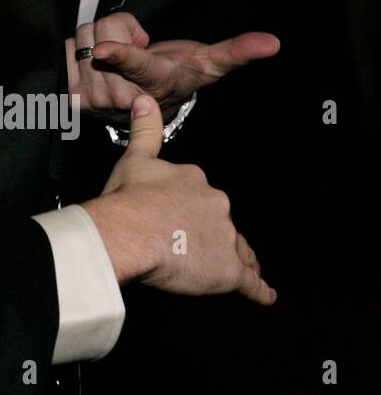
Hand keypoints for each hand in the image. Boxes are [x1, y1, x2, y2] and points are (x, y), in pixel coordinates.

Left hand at [67, 13, 278, 125]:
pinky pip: (64, 51)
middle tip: (131, 47)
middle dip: (116, 32)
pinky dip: (76, 48)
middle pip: (103, 39)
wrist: (147, 103)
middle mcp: (122, 96)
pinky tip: (92, 64)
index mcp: (153, 83)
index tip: (104, 51)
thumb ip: (236, 51)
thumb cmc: (177, 73)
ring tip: (114, 57)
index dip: (120, 55)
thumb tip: (274, 42)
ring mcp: (95, 98)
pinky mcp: (72, 96)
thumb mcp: (206, 63)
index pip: (135, 65)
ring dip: (96, 38)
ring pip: (83, 40)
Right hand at [82, 95, 275, 304]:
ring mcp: (226, 239)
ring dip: (235, 257)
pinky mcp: (229, 272)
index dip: (190, 207)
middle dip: (212, 232)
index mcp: (197, 181)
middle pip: (221, 222)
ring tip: (232, 267)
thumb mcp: (134, 158)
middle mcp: (218, 206)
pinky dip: (259, 289)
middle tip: (191, 245)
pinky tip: (266, 295)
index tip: (177, 215)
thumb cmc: (128, 198)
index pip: (202, 196)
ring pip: (236, 250)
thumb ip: (145, 130)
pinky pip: (250, 283)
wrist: (129, 232)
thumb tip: (145, 100)